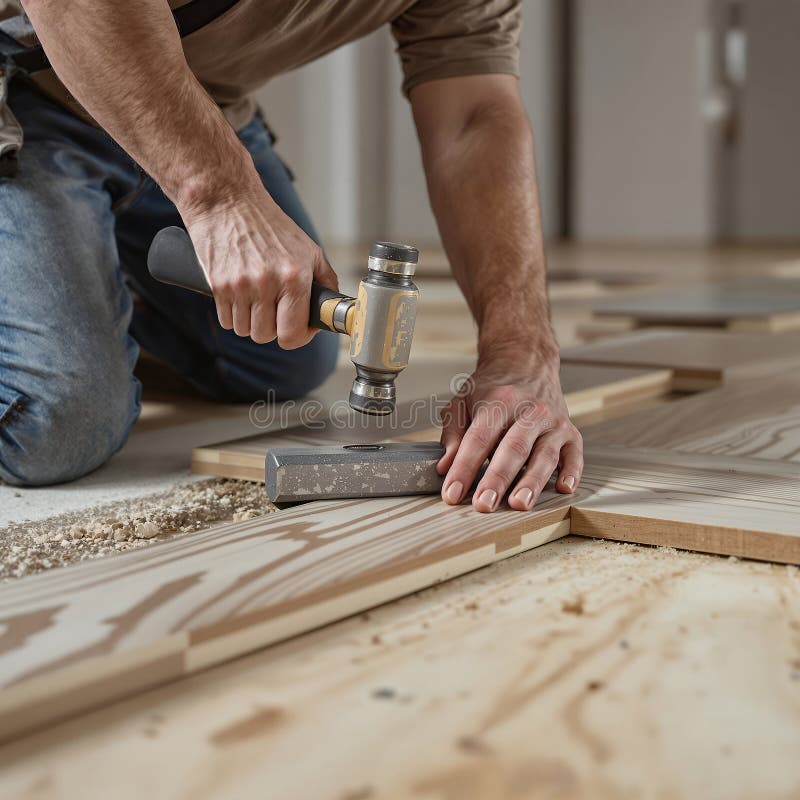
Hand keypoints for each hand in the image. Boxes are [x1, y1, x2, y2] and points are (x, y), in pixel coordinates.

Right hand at [180, 177, 338, 347]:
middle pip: (266, 337)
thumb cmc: (269, 224)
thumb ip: (325, 282)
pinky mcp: (217, 285)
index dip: (297, 336)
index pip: (293, 334)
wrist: (227, 201)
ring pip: (246, 331)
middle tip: (274, 309)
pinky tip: (241, 294)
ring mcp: (239, 286)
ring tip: (256, 298)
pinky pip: (227, 321)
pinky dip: (234, 314)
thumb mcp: (309, 249)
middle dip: (272, 328)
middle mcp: (266, 283)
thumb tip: (331, 311)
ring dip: (252, 321)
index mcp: (294, 277)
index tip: (297, 328)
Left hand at [437, 354, 582, 511]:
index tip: (452, 492)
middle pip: (513, 448)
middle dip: (497, 479)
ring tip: (519, 504)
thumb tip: (445, 466)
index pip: (478, 439)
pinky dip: (572, 473)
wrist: (527, 363)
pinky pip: (574, 456)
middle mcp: (530, 411)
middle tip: (484, 504)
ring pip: (544, 455)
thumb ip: (452, 433)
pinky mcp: (571, 433)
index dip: (464, 467)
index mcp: (499, 402)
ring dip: (532, 481)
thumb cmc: (493, 387)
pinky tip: (563, 489)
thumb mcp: (463, 400)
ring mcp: (553, 422)